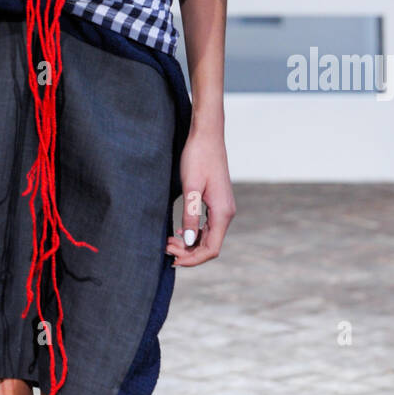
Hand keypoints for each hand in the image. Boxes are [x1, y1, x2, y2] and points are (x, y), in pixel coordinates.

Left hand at [166, 126, 235, 266]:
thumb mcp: (190, 187)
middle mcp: (227, 213)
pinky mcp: (217, 201)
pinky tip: (181, 230)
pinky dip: (194, 233)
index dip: (192, 259)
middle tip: (166, 247)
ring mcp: (223, 207)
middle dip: (188, 252)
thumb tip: (189, 242)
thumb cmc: (198, 157)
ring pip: (209, 236)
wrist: (207, 135)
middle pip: (210, 245)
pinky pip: (208, 225)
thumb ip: (191, 215)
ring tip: (170, 241)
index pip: (211, 249)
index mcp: (222, 212)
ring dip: (190, 243)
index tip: (172, 258)